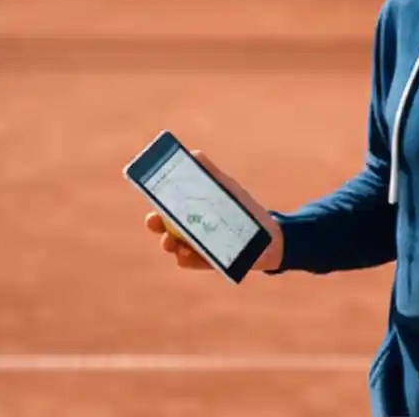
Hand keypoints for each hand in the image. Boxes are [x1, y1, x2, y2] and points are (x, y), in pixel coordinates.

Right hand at [143, 150, 283, 273]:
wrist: (268, 237)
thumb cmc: (243, 209)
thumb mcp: (227, 189)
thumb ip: (211, 174)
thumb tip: (194, 154)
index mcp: (190, 211)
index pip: (166, 206)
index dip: (155, 201)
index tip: (150, 195)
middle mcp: (188, 230)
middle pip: (163, 227)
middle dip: (155, 224)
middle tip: (153, 219)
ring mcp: (195, 248)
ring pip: (173, 247)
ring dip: (168, 243)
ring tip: (171, 241)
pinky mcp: (205, 263)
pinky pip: (190, 262)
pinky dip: (186, 257)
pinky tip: (188, 253)